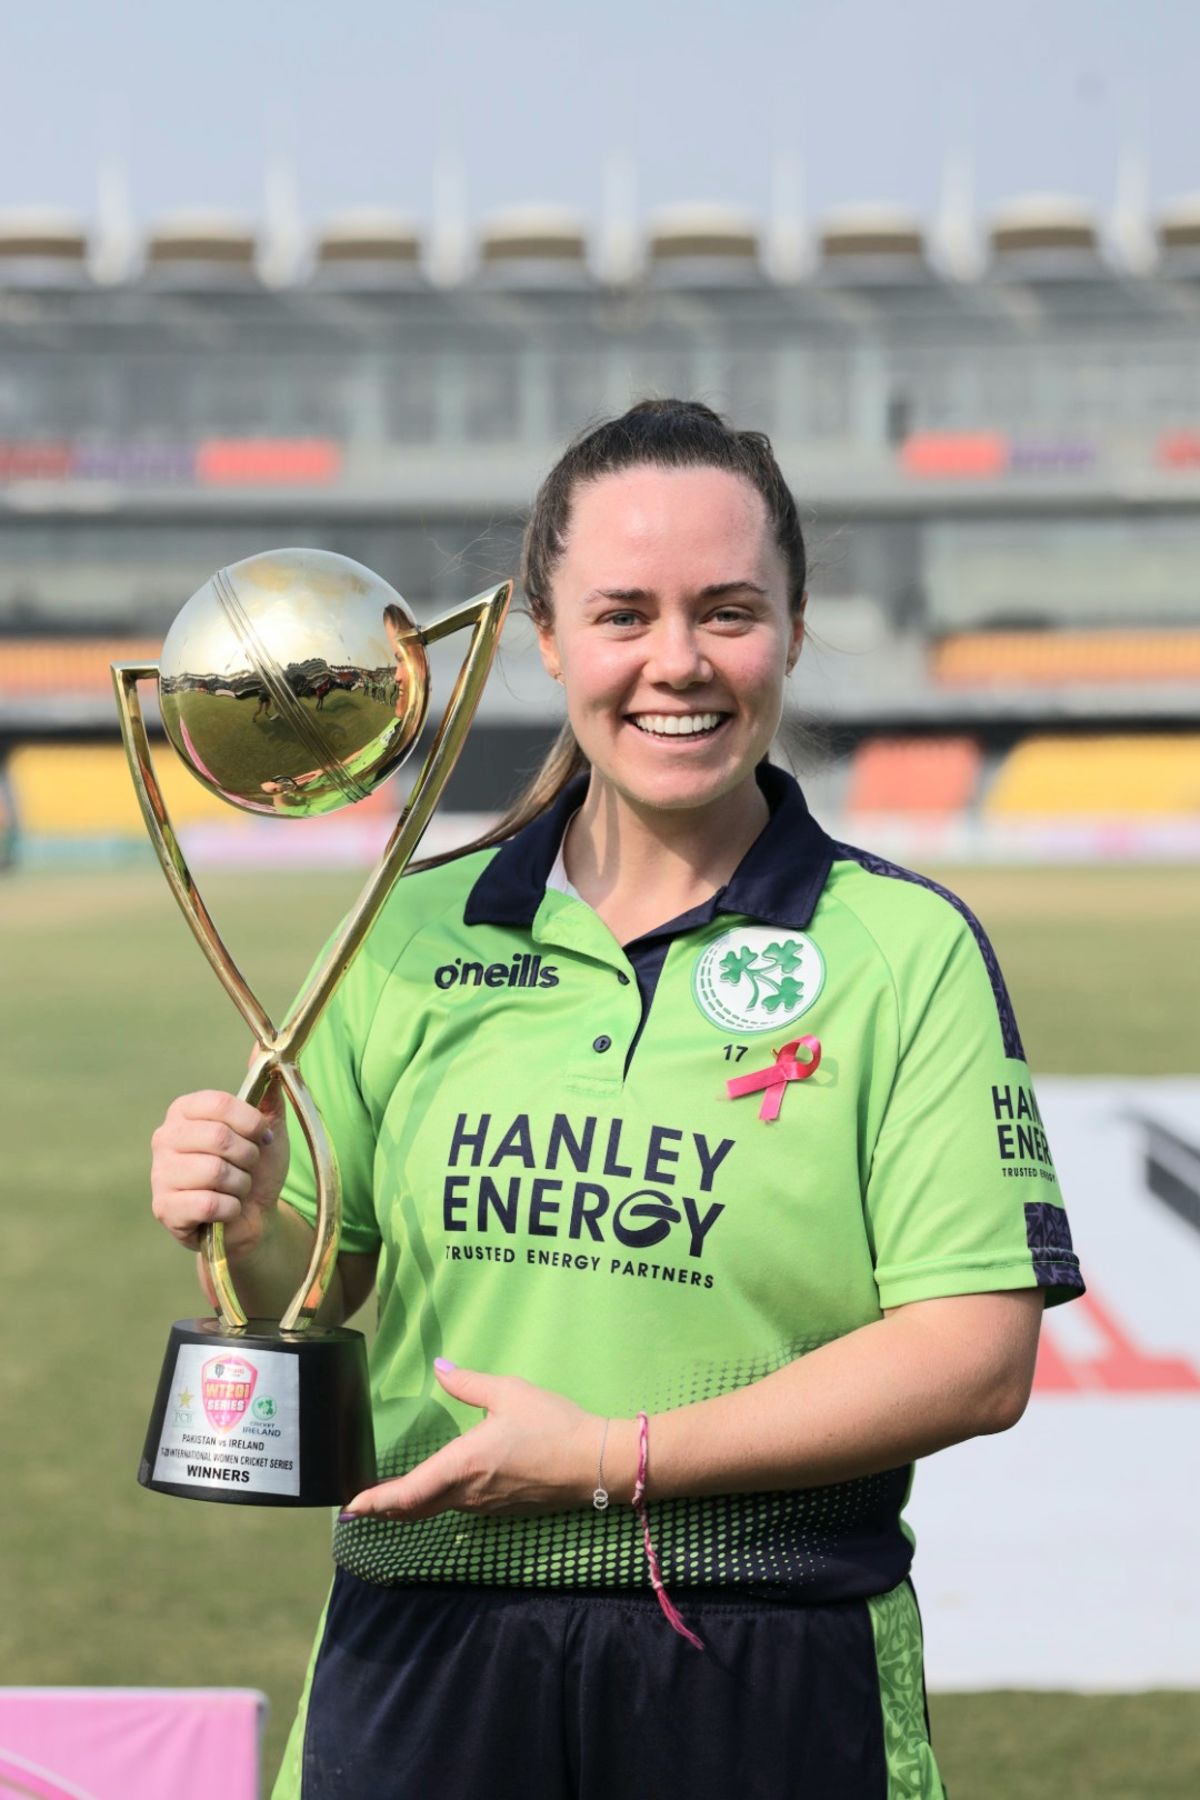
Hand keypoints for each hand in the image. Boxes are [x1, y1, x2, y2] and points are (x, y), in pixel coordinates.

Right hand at [150, 1077, 287, 1255]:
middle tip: (248, 1166)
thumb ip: (266, 1089)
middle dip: (248, 1157)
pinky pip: (208, 1204)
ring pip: (214, 1172)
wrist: (254, 1217)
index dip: (252, 1123)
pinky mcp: (164, 1209)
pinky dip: (230, 1208)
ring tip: (236, 1188)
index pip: (220, 1104)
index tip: (264, 1136)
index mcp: (184, 1111)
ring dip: (240, 1185)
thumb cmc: (257, 1167)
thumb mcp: (268, 1127)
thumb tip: (264, 1048)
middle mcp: (165, 1137)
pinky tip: (226, 1209)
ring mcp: (160, 1174)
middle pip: (219, 1138)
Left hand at [341, 1363, 602, 1521]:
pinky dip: (436, 1502)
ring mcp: (485, 1505)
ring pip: (437, 1508)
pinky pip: (458, 1506)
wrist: (595, 1462)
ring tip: (389, 1495)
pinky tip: (437, 1488)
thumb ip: (468, 1382)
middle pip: (415, 1508)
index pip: (407, 1494)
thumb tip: (439, 1366)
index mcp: (463, 1464)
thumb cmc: (552, 1424)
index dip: (375, 1502)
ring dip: (410, 1505)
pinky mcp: (502, 1507)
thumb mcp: (508, 1392)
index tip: (350, 1507)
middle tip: (359, 1505)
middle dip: (385, 1508)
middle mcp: (468, 1493)